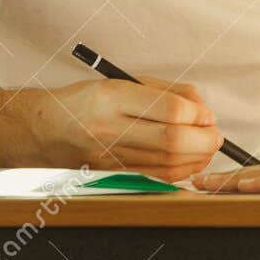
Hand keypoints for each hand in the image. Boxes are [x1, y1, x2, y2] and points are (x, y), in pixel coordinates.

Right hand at [41, 77, 222, 180]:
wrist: (45, 128)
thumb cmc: (89, 100)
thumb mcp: (127, 82)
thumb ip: (169, 92)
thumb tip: (203, 107)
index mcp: (114, 98)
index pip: (170, 109)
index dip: (198, 114)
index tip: (208, 115)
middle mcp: (110, 128)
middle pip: (172, 141)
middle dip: (205, 139)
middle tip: (215, 134)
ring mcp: (109, 156)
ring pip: (167, 163)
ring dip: (198, 157)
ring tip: (206, 145)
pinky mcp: (111, 175)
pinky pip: (155, 177)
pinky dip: (181, 171)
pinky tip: (190, 161)